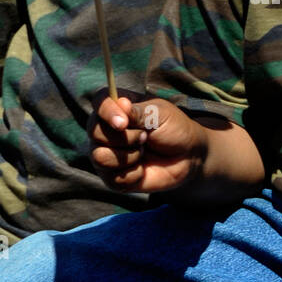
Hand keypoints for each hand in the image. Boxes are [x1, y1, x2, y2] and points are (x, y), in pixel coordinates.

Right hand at [89, 93, 207, 193]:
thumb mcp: (160, 114)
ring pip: (99, 156)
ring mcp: (106, 153)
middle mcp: (105, 130)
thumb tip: (121, 104)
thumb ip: (139, 112)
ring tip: (143, 152)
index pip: (99, 103)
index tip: (123, 122)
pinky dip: (133, 174)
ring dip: (128, 156)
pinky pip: (112, 178)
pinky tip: (142, 169)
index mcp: (116, 108)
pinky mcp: (111, 177)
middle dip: (124, 138)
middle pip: (94, 132)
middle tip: (145, 137)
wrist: (187, 157)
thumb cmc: (173, 129)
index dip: (107, 112)